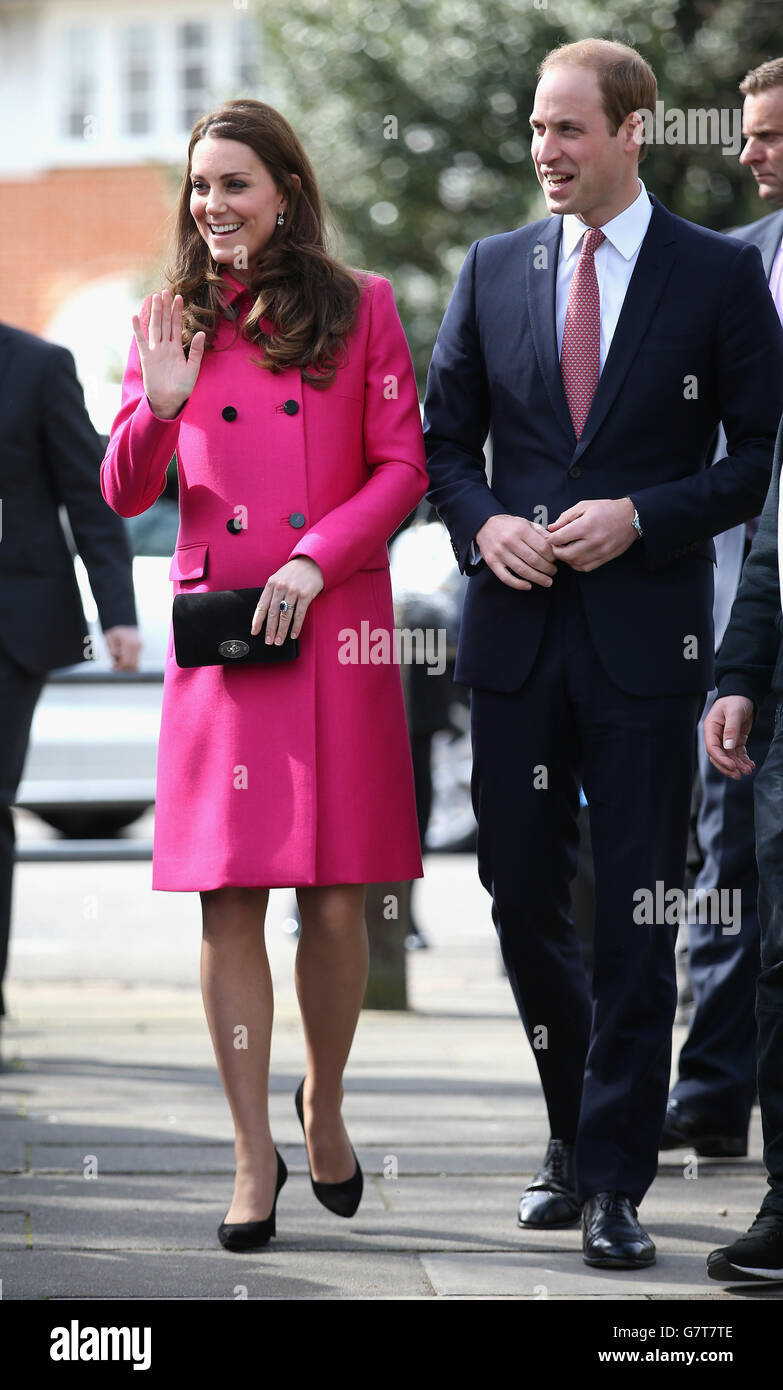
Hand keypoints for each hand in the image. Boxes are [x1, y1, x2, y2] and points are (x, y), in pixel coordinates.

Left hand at [104, 625, 141, 670]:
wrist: (126, 623)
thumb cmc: (116, 631)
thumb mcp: (109, 637)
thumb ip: (111, 648)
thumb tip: (115, 658)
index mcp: (129, 643)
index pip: (126, 662)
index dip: (119, 667)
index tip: (113, 668)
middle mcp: (137, 646)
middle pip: (133, 665)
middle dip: (123, 669)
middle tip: (115, 667)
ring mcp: (140, 648)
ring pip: (136, 665)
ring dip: (127, 667)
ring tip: (119, 663)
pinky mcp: (141, 649)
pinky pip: (137, 661)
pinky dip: (130, 664)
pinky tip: (123, 660)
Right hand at [131, 289, 205, 418]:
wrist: (170, 401)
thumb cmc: (182, 388)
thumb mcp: (193, 368)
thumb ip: (195, 351)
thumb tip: (200, 333)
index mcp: (176, 348)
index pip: (176, 325)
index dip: (177, 312)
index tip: (179, 297)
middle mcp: (165, 346)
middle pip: (164, 322)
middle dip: (165, 307)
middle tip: (165, 291)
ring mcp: (155, 351)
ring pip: (154, 327)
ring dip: (154, 313)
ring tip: (154, 297)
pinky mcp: (146, 357)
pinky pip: (141, 341)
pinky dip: (137, 329)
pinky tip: (135, 316)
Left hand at [251, 557, 323, 643]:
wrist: (312, 563)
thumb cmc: (294, 573)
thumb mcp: (279, 578)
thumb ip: (272, 593)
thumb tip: (265, 614)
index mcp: (271, 583)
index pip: (262, 605)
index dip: (257, 620)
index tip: (255, 632)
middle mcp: (281, 587)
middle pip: (273, 613)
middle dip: (270, 629)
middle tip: (268, 641)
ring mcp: (293, 591)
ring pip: (285, 616)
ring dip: (282, 631)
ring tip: (279, 641)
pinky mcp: (305, 595)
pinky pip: (299, 615)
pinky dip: (296, 626)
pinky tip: (293, 634)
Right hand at [474, 514, 556, 589]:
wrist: (484, 525)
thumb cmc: (509, 526)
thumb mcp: (526, 523)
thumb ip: (541, 533)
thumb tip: (556, 545)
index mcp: (521, 529)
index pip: (542, 547)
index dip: (552, 557)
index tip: (555, 561)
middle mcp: (509, 541)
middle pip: (534, 560)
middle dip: (547, 569)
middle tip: (553, 572)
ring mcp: (499, 553)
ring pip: (522, 570)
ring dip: (537, 578)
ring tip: (547, 582)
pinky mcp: (492, 562)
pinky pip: (505, 577)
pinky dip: (518, 584)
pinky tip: (528, 586)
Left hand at [547, 497, 636, 570]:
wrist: (631, 518)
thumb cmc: (606, 509)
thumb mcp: (584, 506)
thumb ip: (566, 517)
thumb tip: (551, 528)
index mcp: (586, 525)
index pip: (559, 538)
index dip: (551, 538)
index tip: (551, 536)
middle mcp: (593, 541)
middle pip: (564, 554)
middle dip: (556, 551)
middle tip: (556, 545)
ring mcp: (600, 551)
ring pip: (574, 563)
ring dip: (566, 558)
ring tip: (566, 549)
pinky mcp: (604, 558)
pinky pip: (585, 567)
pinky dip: (576, 564)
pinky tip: (576, 555)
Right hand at [704, 695, 755, 778]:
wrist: (744, 695)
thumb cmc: (736, 700)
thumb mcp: (734, 712)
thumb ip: (731, 729)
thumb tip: (728, 747)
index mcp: (711, 728)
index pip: (712, 748)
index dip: (721, 759)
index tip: (732, 766)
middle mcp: (716, 735)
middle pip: (718, 756)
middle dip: (728, 766)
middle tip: (739, 774)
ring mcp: (725, 739)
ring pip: (728, 757)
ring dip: (737, 765)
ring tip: (748, 770)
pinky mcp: (735, 740)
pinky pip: (737, 753)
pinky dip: (743, 760)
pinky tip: (750, 764)